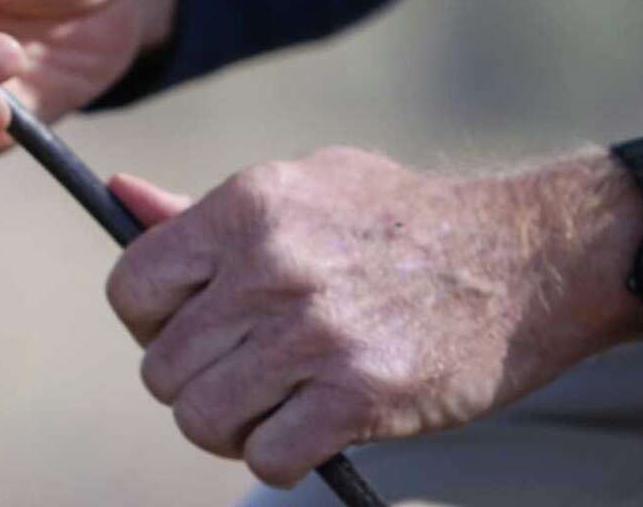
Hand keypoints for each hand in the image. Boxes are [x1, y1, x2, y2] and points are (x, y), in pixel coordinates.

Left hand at [104, 147, 642, 487]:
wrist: (522, 257)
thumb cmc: (398, 220)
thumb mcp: (301, 186)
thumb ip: (204, 210)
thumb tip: (119, 197)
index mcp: (247, 208)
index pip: (133, 286)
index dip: (148, 321)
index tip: (182, 328)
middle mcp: (271, 269)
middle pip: (163, 367)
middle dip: (191, 381)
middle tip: (237, 373)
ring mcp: (315, 335)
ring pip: (203, 419)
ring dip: (228, 426)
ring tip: (269, 404)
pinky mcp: (362, 396)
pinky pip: (268, 456)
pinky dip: (279, 456)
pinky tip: (309, 429)